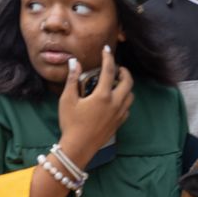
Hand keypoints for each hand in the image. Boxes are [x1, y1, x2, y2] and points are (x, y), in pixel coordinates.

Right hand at [57, 46, 133, 164]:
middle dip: (124, 72)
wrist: (79, 147)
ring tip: (115, 83)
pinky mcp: (119, 123)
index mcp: (103, 95)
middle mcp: (115, 103)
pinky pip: (127, 108)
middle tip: (117, 68)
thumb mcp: (67, 100)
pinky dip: (124, 100)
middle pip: (128, 82)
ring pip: (130, 95)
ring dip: (126, 86)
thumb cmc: (70, 123)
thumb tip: (74, 62)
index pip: (109, 70)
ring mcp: (119, 114)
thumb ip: (72, 79)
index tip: (106, 49)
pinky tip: (114, 101)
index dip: (108, 57)